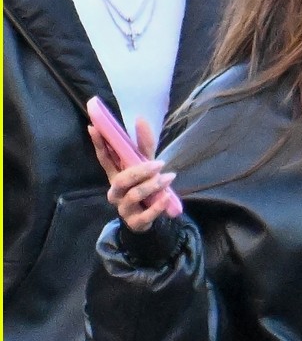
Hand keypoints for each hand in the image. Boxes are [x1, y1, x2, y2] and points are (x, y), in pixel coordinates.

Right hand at [87, 117, 176, 232]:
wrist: (149, 218)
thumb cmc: (145, 187)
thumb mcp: (146, 166)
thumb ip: (144, 146)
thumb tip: (140, 119)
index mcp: (116, 176)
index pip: (105, 159)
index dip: (99, 145)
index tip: (94, 128)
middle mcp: (116, 191)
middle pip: (121, 180)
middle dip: (139, 171)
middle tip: (159, 164)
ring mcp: (124, 207)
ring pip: (134, 195)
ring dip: (153, 186)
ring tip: (169, 177)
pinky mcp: (136, 221)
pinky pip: (146, 215)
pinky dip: (156, 207)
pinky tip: (166, 198)